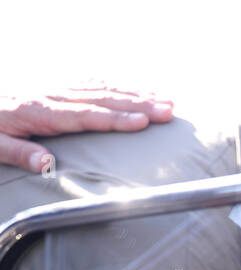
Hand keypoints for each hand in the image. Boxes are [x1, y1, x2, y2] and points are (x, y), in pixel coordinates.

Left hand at [0, 88, 172, 173]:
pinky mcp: (60, 87)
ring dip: (137, 95)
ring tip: (167, 100)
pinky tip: (139, 91)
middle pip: (102, 99)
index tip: (143, 122)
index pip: (85, 116)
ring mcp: (58, 89)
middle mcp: (53, 96)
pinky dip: (120, 87)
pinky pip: (94, 84)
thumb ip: (20, 154)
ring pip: (103, 89)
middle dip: (139, 104)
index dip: (115, 119)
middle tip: (169, 110)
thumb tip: (47, 165)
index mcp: (39, 111)